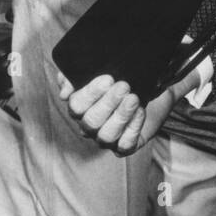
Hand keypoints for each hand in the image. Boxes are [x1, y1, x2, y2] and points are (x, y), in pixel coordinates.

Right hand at [64, 68, 202, 155]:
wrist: (151, 88)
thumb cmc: (120, 78)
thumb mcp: (99, 68)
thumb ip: (75, 75)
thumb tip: (65, 93)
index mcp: (80, 108)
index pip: (76, 106)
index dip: (90, 94)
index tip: (108, 78)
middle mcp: (90, 126)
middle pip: (91, 121)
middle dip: (108, 103)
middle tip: (124, 86)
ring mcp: (106, 138)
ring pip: (106, 136)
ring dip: (121, 116)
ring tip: (134, 98)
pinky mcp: (125, 146)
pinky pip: (125, 145)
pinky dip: (133, 128)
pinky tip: (140, 112)